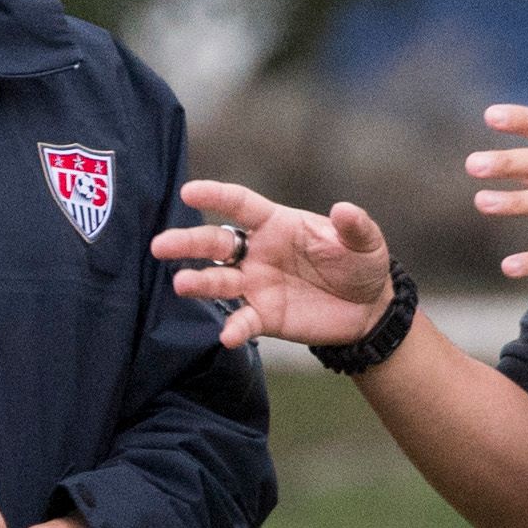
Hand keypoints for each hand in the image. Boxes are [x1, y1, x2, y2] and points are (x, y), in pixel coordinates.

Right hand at [156, 180, 394, 349]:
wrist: (368, 309)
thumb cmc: (362, 265)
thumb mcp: (366, 242)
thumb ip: (355, 226)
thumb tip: (344, 210)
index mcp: (277, 224)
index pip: (239, 205)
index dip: (214, 196)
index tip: (188, 192)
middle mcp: (259, 252)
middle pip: (216, 243)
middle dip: (187, 243)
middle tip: (160, 246)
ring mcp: (257, 285)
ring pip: (219, 281)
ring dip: (199, 283)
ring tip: (181, 285)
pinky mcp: (264, 316)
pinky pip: (243, 321)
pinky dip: (234, 329)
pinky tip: (226, 336)